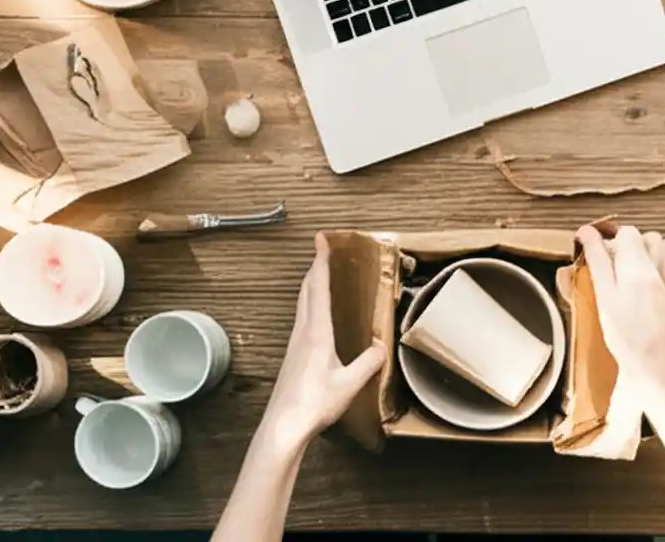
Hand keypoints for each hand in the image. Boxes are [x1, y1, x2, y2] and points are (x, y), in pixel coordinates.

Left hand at [261, 233, 385, 450]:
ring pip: (302, 305)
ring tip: (322, 278)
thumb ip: (369, 362)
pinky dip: (311, 305)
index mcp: (316, 331)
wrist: (284, 425)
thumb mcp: (350, 382)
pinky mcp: (293, 356)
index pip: (318, 287)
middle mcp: (302, 332)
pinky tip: (318, 317)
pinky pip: (303, 320)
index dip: (321, 261)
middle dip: (316, 268)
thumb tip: (380, 346)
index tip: (321, 239)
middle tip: (324, 252)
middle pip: (306, 291)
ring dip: (312, 286)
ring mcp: (295, 344)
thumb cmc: (315, 402)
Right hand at [577, 225, 664, 381]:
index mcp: (639, 267)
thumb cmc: (624, 333)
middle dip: (634, 247)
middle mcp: (662, 268)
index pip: (629, 232)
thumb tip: (587, 231)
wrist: (655, 363)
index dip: (615, 240)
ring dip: (653, 255)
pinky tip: (657, 285)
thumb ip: (598, 261)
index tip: (605, 256)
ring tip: (638, 275)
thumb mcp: (604, 297)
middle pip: (650, 238)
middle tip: (619, 269)